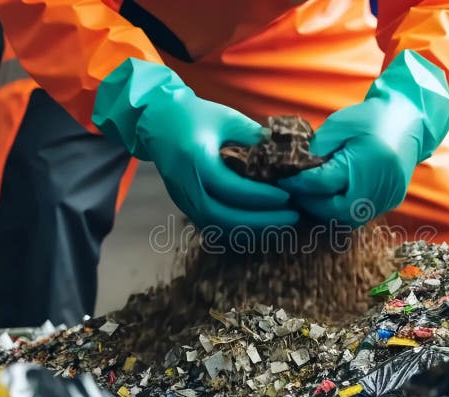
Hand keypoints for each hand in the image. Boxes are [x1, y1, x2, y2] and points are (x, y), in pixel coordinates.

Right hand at [93, 58, 298, 230]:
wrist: (157, 120)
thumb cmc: (194, 115)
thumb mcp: (227, 118)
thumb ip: (255, 138)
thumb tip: (287, 156)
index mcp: (195, 160)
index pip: (230, 188)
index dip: (260, 196)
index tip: (287, 196)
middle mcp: (185, 184)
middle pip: (222, 216)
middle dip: (259, 221)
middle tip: (291, 217)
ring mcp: (182, 198)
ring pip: (217, 225)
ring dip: (251, 228)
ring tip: (281, 222)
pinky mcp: (185, 204)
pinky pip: (213, 224)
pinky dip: (238, 227)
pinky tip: (262, 223)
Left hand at [279, 50, 448, 226]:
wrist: (410, 119)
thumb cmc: (372, 118)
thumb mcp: (339, 125)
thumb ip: (318, 148)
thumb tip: (298, 170)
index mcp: (366, 163)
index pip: (323, 184)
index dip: (299, 185)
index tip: (282, 180)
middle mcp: (379, 186)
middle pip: (336, 210)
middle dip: (311, 204)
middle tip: (294, 193)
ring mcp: (387, 197)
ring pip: (348, 218)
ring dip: (326, 211)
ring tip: (309, 197)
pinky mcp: (391, 201)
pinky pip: (361, 214)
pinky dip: (342, 209)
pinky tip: (329, 197)